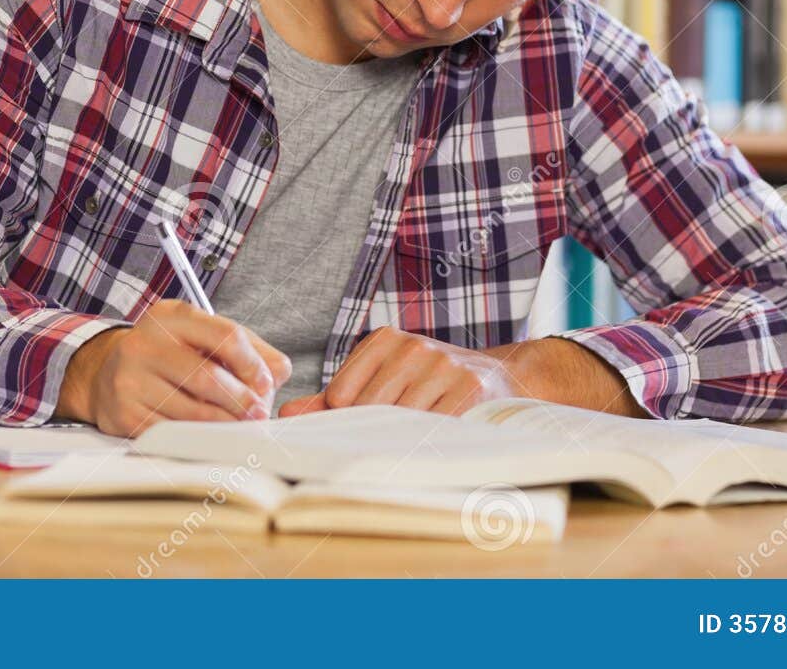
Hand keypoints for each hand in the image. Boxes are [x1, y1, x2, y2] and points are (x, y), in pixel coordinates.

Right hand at [58, 300, 290, 436]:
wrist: (105, 371)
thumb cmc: (166, 353)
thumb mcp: (200, 334)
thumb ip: (245, 347)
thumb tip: (278, 372)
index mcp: (172, 316)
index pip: (225, 336)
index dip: (252, 364)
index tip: (266, 383)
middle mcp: (146, 343)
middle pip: (208, 377)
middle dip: (242, 400)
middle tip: (259, 412)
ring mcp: (131, 379)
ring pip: (192, 410)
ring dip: (226, 424)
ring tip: (242, 426)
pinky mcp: (124, 413)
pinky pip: (173, 431)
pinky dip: (200, 436)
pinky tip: (212, 435)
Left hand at [277, 330, 640, 418]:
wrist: (502, 378)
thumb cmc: (432, 385)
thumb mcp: (384, 381)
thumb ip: (334, 399)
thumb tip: (283, 413)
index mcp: (385, 341)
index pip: (340, 394)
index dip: (344, 420)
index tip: (356, 432)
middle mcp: (412, 347)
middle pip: (368, 410)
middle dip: (371, 435)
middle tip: (385, 446)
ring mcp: (442, 365)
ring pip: (399, 422)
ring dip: (401, 442)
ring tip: (412, 444)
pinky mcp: (469, 388)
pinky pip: (434, 428)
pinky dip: (428, 444)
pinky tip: (434, 444)